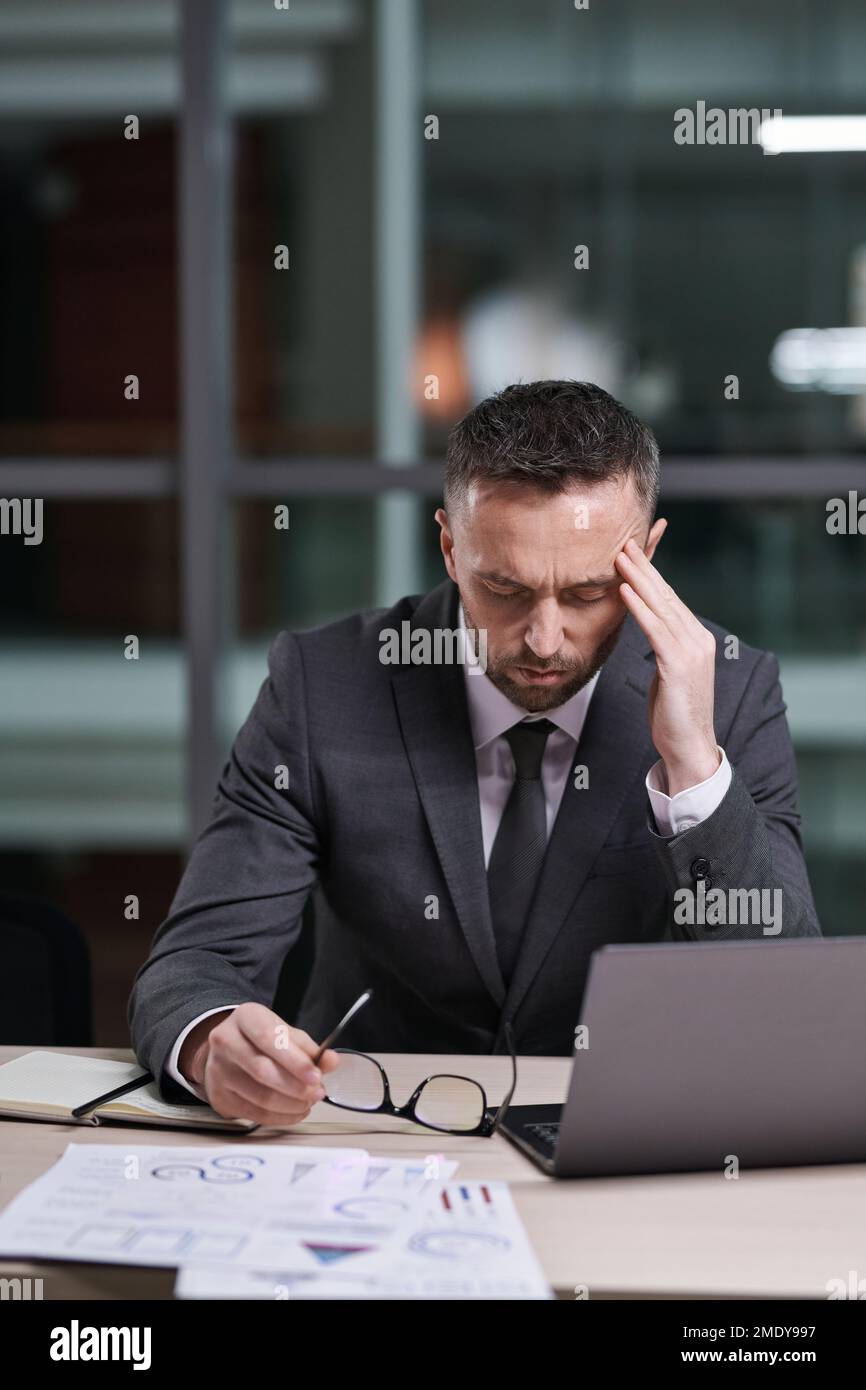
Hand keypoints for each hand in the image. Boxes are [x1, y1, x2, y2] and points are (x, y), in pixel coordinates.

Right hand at [179, 1002, 340, 1125]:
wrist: (227, 1049)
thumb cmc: (260, 1039)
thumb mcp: (285, 1033)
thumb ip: (309, 1048)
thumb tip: (330, 1062)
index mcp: (245, 1017)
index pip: (269, 1038)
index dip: (295, 1061)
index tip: (316, 1075)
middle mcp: (225, 1041)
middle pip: (263, 1071)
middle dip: (296, 1086)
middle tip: (317, 1092)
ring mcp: (218, 1070)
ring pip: (260, 1096)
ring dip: (291, 1104)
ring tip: (308, 1102)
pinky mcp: (219, 1096)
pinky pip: (254, 1114)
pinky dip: (280, 1117)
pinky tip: (294, 1111)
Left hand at [615, 535, 719, 796]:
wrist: (689, 747)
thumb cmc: (673, 714)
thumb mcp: (667, 673)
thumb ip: (663, 648)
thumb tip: (648, 629)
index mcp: (696, 638)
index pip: (670, 599)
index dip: (650, 575)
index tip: (632, 554)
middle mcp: (698, 638)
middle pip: (666, 596)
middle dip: (644, 567)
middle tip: (624, 542)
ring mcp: (691, 650)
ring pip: (660, 606)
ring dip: (638, 579)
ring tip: (619, 557)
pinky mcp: (678, 664)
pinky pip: (655, 629)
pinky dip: (639, 608)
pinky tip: (624, 590)